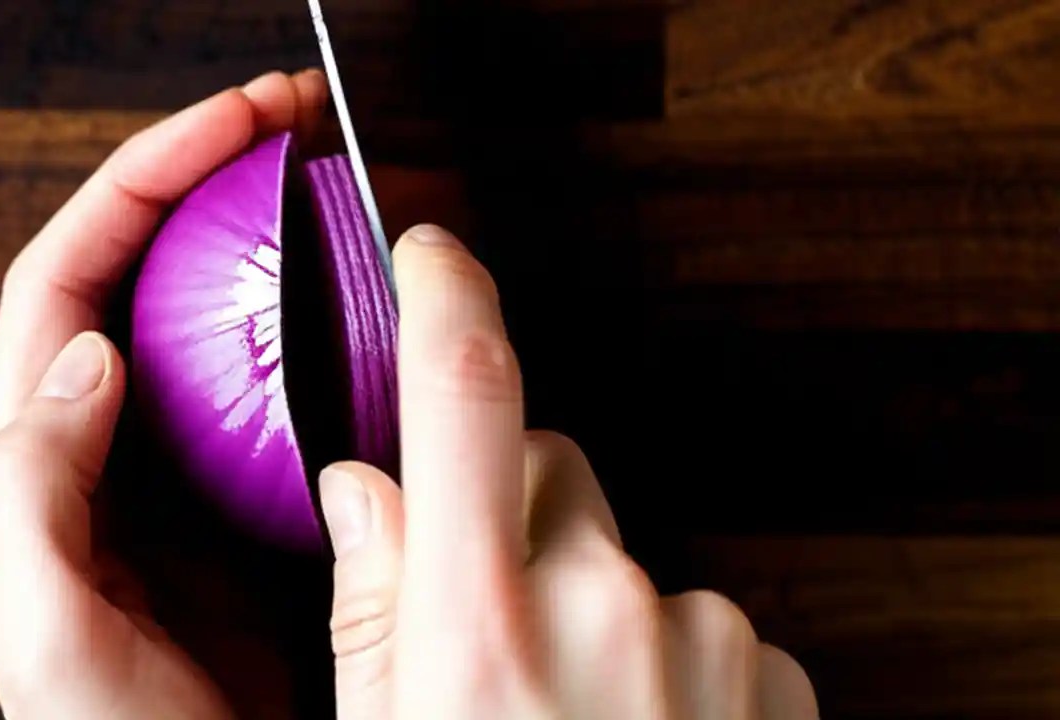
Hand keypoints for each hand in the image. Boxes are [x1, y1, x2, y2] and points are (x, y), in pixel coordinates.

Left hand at [0, 71, 328, 719]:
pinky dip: (314, 321)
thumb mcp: (48, 636)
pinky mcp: (252, 493)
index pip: (72, 277)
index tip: (230, 128)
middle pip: (143, 268)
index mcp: (42, 461)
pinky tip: (360, 304)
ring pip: (216, 313)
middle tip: (289, 120)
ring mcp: (187, 466)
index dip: (143, 182)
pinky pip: (283, 379)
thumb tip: (89, 356)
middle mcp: (110, 447)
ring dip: (261, 233)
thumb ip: (32, 501)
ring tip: (325, 178)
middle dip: (208, 173)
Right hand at [320, 224, 819, 718]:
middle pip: (551, 466)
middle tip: (488, 627)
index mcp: (482, 622)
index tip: (435, 257)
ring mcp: (703, 636)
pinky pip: (696, 618)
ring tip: (572, 714)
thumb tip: (365, 495)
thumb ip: (371, 608)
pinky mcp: (771, 674)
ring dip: (587, 601)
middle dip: (511, 510)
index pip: (465, 392)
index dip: (447, 298)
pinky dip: (664, 657)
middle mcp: (603, 605)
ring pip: (621, 555)